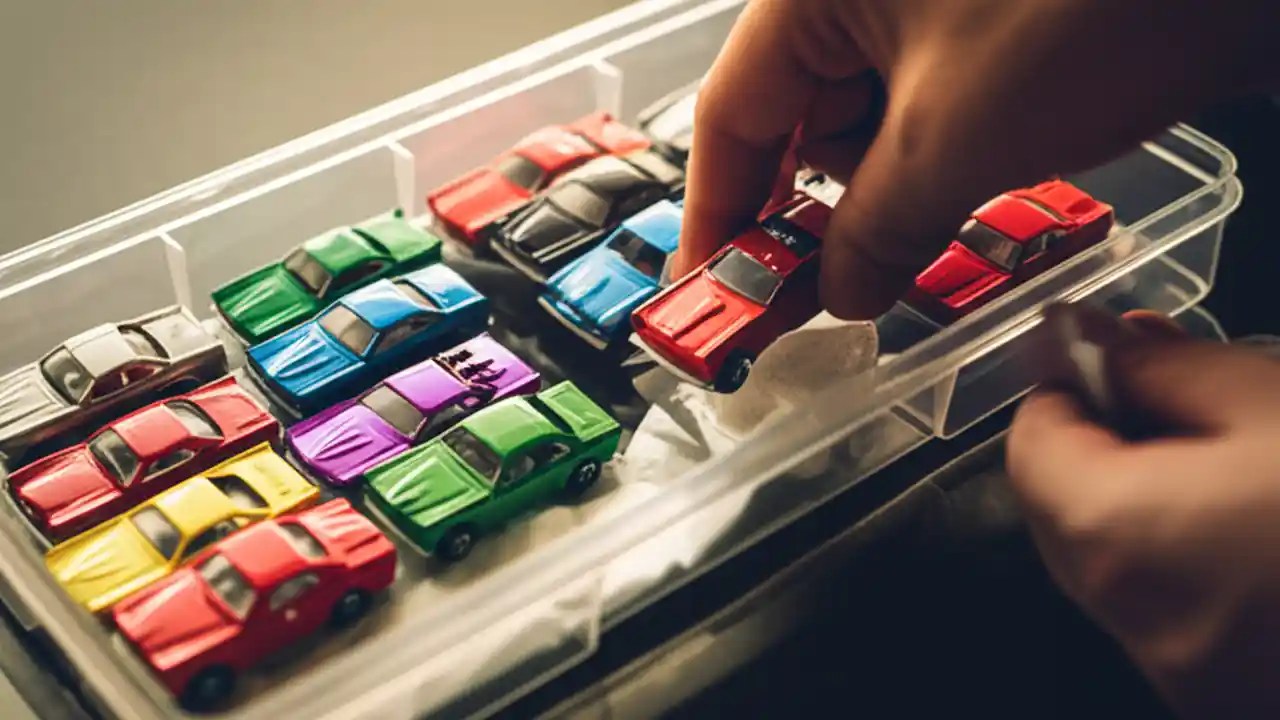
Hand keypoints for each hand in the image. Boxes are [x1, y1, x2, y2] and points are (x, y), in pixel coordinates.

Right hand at [677, 0, 1278, 317]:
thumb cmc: (1090, 5)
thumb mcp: (954, 138)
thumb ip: (875, 228)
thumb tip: (843, 292)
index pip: (731, 113)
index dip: (716, 213)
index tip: (711, 289)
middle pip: (797, 123)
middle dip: (801, 217)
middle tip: (800, 300)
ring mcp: (926, 12)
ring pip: (867, 128)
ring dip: (873, 206)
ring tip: (880, 271)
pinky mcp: (986, 34)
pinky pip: (926, 118)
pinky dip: (927, 178)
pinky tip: (936, 226)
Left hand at [1007, 306, 1279, 717]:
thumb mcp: (1268, 403)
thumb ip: (1162, 369)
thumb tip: (1092, 338)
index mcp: (1108, 532)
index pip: (1029, 441)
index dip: (1065, 382)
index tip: (1113, 349)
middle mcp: (1117, 611)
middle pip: (1056, 502)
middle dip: (1102, 434)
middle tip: (1177, 384)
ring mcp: (1171, 665)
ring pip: (1110, 554)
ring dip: (1144, 488)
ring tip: (1230, 446)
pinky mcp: (1218, 693)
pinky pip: (1165, 601)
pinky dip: (1184, 547)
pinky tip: (1257, 517)